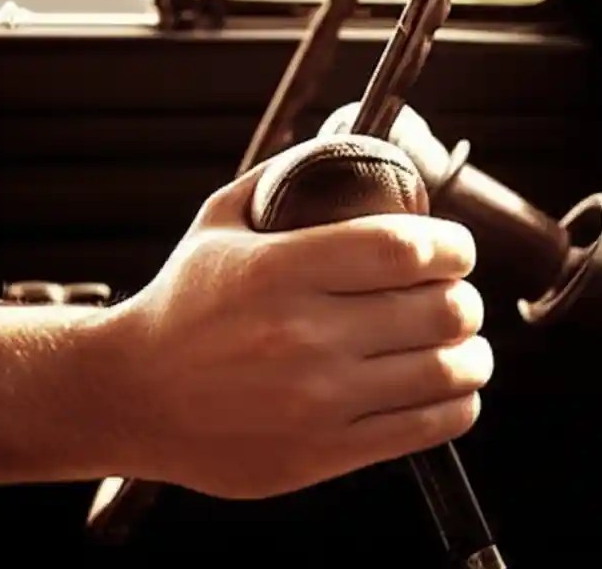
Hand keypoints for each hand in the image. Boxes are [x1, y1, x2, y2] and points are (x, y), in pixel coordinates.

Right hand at [82, 162, 490, 499]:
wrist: (130, 396)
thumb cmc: (179, 306)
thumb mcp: (217, 222)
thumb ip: (282, 178)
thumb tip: (354, 149)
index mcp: (280, 271)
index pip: (405, 248)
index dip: (452, 245)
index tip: (456, 248)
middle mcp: (303, 336)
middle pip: (440, 309)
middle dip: (464, 298)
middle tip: (455, 295)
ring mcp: (318, 401)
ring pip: (446, 371)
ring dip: (471, 353)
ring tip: (462, 344)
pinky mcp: (324, 453)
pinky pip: (428, 427)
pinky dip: (457, 403)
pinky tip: (448, 388)